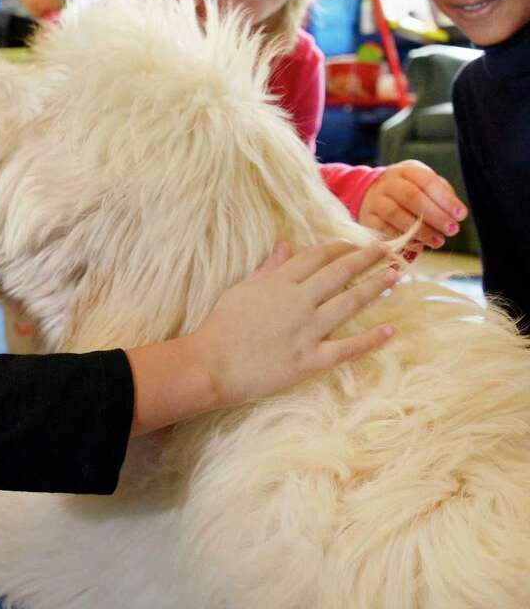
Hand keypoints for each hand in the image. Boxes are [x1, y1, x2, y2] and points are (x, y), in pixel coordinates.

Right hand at [188, 241, 397, 408]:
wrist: (212, 364)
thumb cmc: (221, 326)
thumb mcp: (241, 289)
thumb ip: (268, 268)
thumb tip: (285, 244)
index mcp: (279, 282)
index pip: (316, 257)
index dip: (338, 248)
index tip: (354, 244)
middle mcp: (298, 302)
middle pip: (339, 273)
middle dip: (365, 259)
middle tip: (387, 250)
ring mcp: (306, 330)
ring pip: (349, 303)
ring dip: (375, 287)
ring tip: (396, 275)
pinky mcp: (310, 359)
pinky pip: (346, 348)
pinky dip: (370, 340)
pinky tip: (389, 330)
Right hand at [357, 160, 466, 248]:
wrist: (369, 194)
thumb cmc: (406, 190)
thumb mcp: (423, 183)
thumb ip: (440, 192)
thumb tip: (455, 212)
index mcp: (406, 171)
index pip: (427, 181)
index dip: (445, 199)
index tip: (461, 215)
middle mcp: (387, 183)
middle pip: (410, 197)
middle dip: (435, 215)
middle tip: (452, 230)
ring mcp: (374, 200)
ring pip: (395, 214)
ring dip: (420, 230)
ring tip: (439, 242)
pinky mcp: (367, 218)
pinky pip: (383, 229)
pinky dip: (402, 239)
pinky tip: (419, 245)